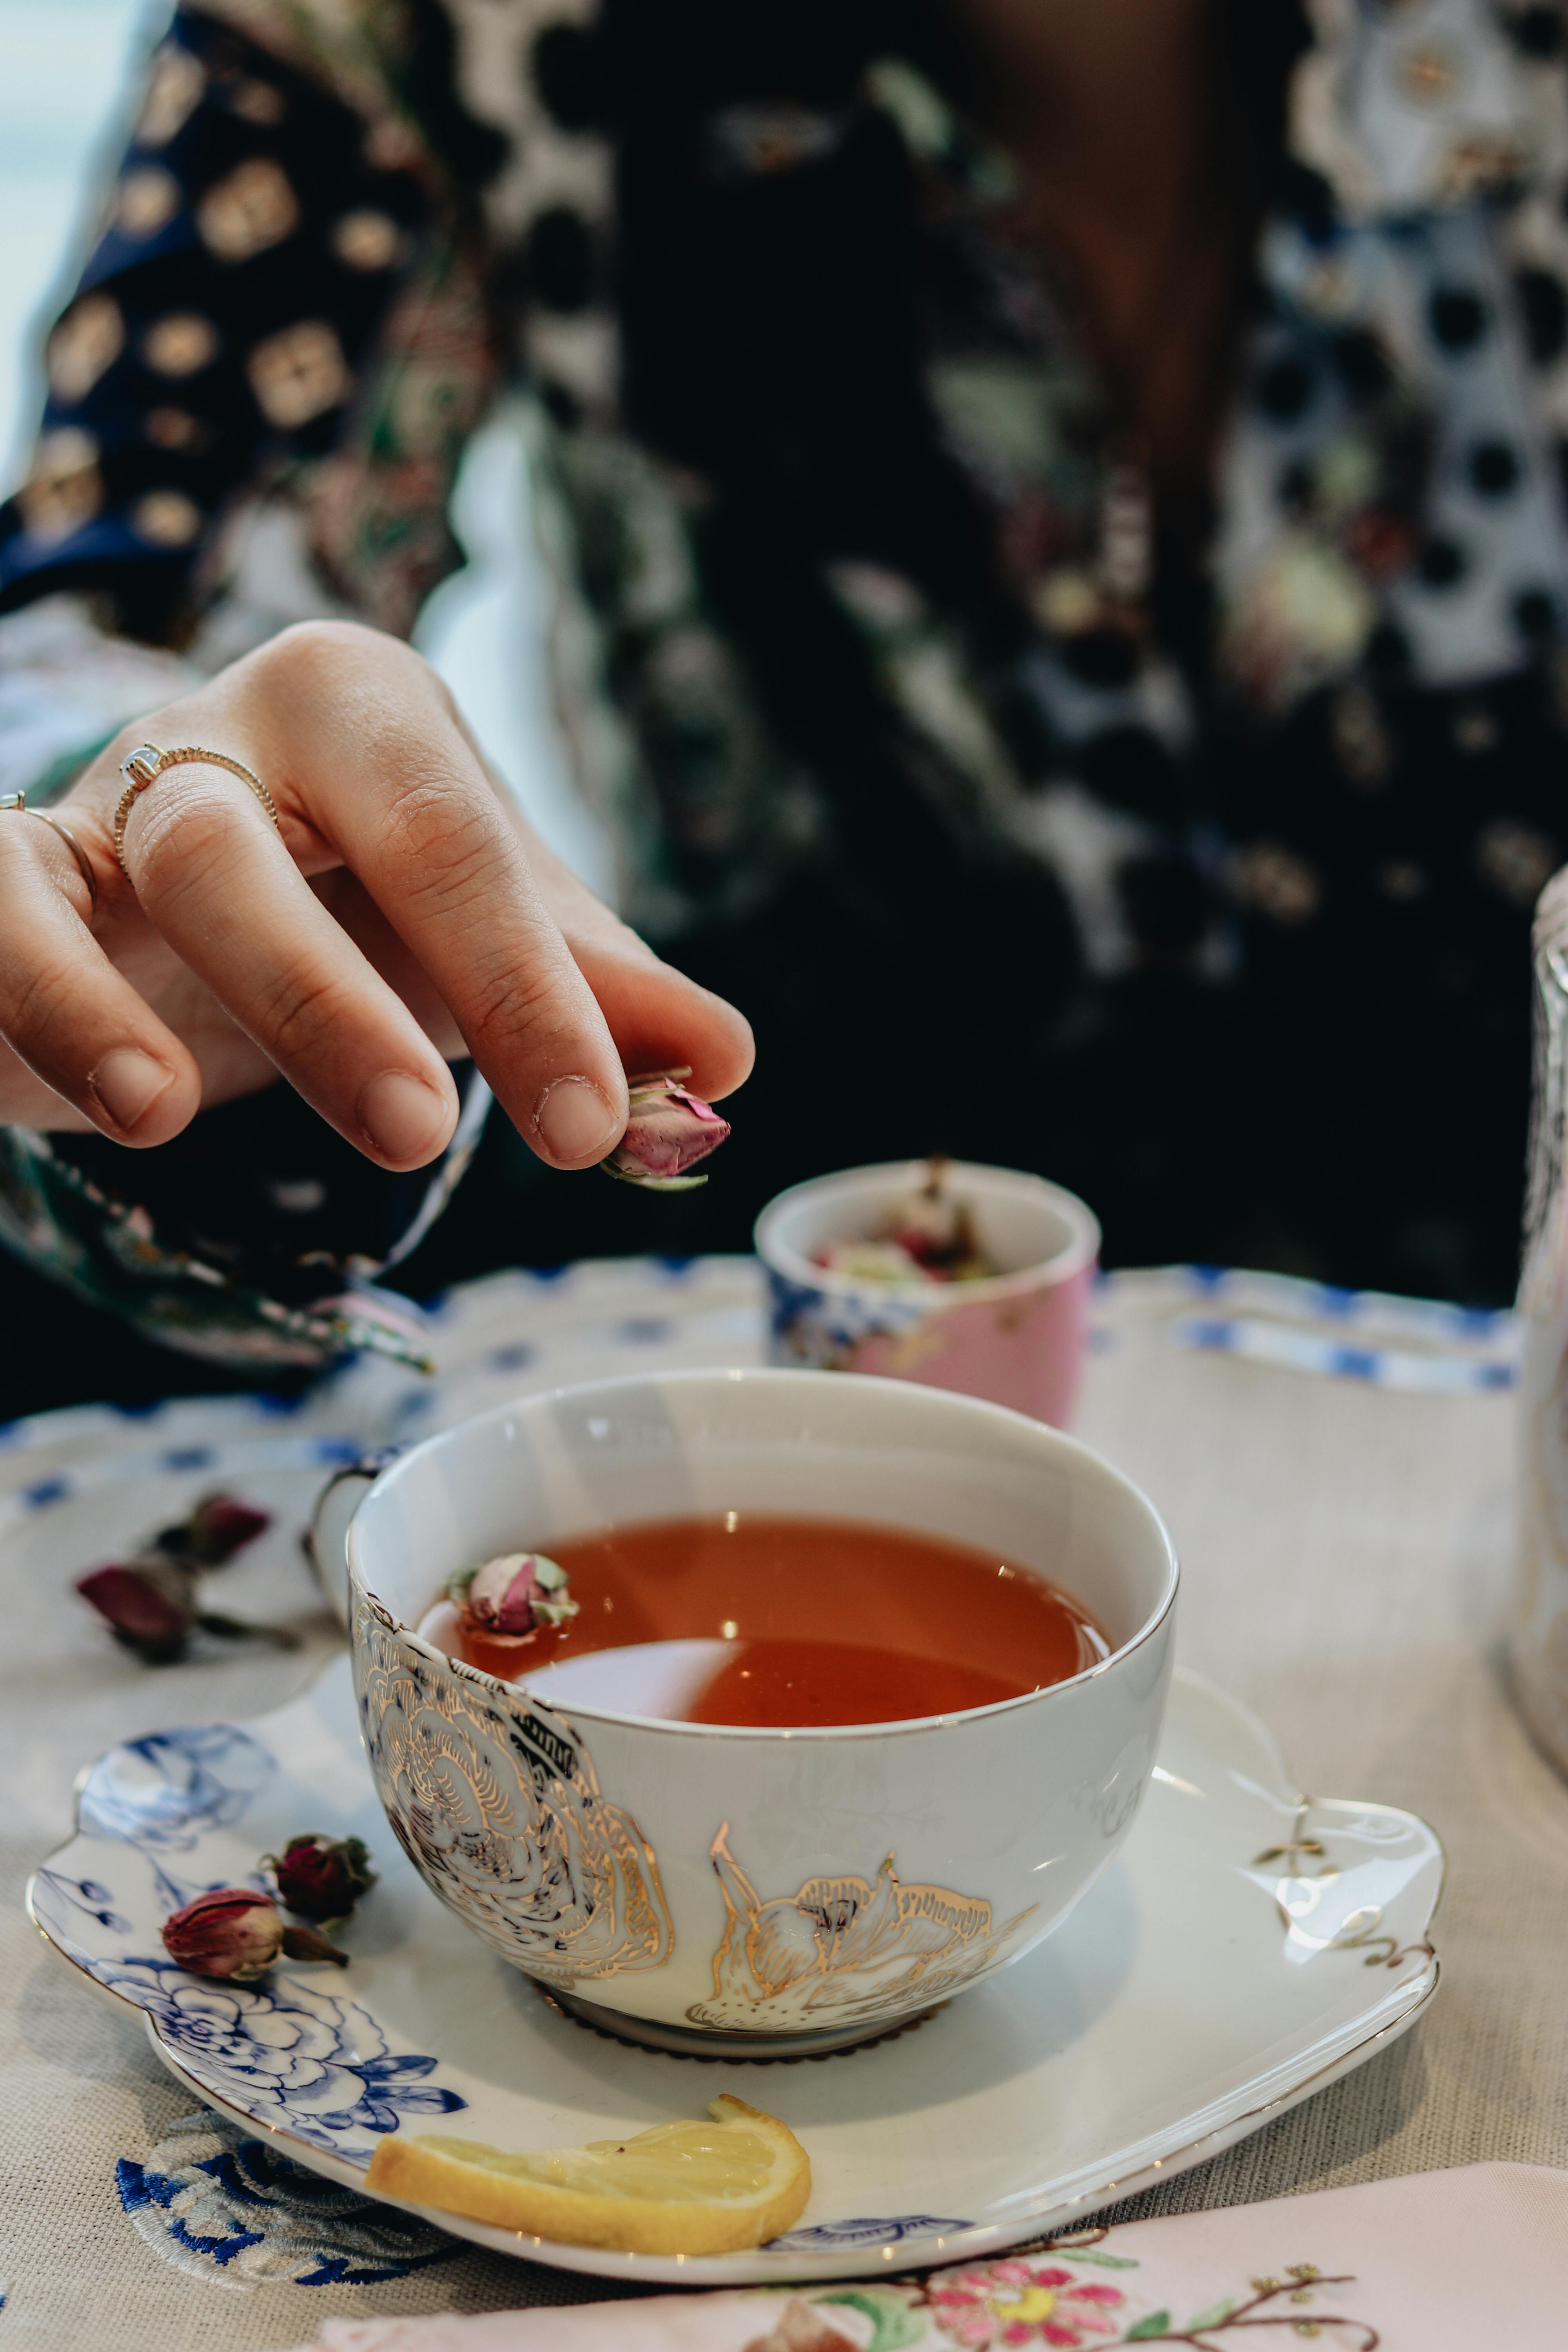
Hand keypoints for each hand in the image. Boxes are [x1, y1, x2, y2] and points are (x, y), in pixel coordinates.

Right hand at [0, 621, 752, 1168]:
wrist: (209, 893)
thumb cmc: (369, 909)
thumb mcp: (484, 946)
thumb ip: (595, 994)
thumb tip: (724, 1059)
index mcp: (366, 716)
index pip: (450, 844)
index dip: (522, 985)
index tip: (589, 1123)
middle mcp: (225, 735)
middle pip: (261, 848)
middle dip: (335, 995)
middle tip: (424, 1135)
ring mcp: (103, 809)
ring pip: (105, 880)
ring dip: (123, 994)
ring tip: (166, 1117)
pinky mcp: (7, 882)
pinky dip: (27, 999)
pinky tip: (100, 1102)